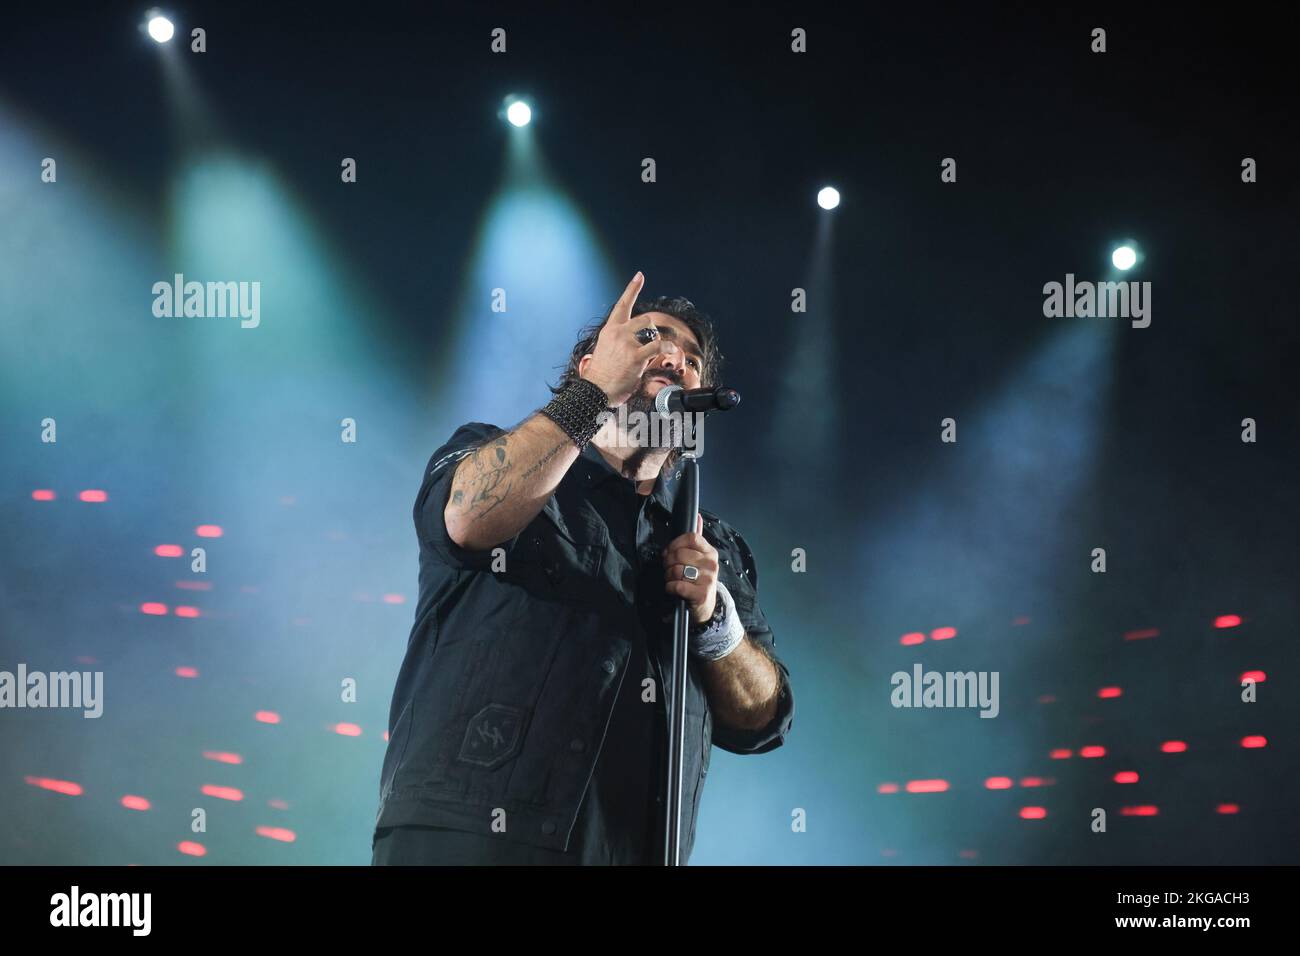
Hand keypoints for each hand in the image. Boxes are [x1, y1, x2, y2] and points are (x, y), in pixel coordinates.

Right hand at [580, 271, 669, 405]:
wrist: (594, 390)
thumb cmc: (599, 376)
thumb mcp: (604, 351)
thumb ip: (617, 343)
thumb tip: (629, 346)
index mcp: (609, 331)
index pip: (622, 305)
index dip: (632, 289)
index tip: (640, 276)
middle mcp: (618, 333)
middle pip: (644, 319)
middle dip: (653, 330)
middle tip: (653, 343)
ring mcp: (627, 343)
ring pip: (653, 333)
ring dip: (658, 342)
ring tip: (655, 354)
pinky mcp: (636, 356)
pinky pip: (658, 347)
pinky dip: (667, 348)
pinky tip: (670, 350)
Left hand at [662, 514, 718, 624]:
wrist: (706, 606)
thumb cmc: (698, 579)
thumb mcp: (700, 558)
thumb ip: (697, 538)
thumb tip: (697, 516)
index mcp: (710, 552)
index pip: (691, 537)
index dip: (675, 543)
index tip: (669, 551)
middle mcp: (711, 564)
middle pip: (680, 554)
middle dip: (667, 562)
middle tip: (668, 568)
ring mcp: (708, 580)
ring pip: (676, 570)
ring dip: (668, 576)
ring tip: (672, 579)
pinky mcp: (701, 594)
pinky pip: (677, 585)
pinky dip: (670, 587)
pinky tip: (673, 588)